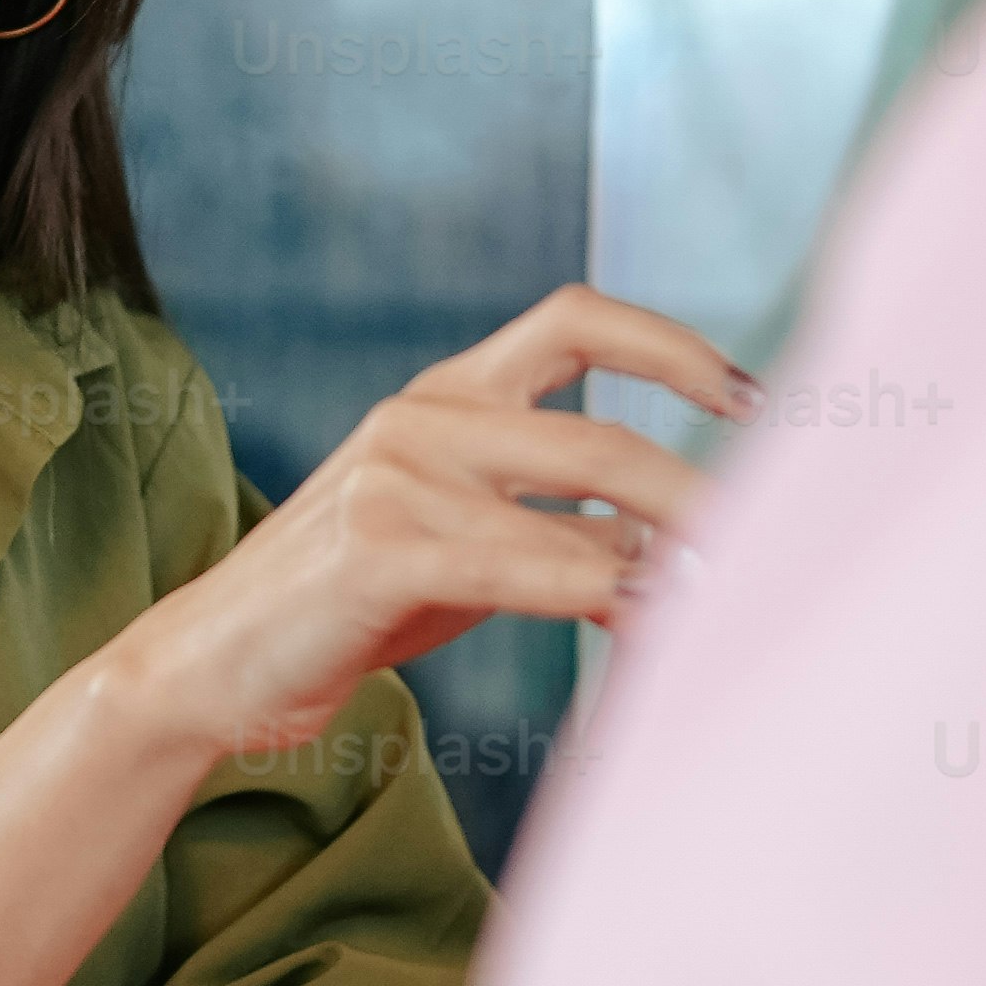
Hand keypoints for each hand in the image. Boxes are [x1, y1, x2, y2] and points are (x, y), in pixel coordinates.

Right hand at [117, 286, 750, 761]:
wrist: (212, 667)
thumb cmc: (348, 608)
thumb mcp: (462, 548)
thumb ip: (557, 527)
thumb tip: (685, 548)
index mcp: (444, 396)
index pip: (575, 319)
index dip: (673, 345)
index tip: (753, 397)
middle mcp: (422, 414)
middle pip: (604, 433)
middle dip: (702, 493)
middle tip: (772, 548)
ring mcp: (396, 473)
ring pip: (584, 495)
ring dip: (673, 550)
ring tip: (731, 597)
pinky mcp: (379, 544)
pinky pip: (530, 564)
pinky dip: (605, 591)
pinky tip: (649, 621)